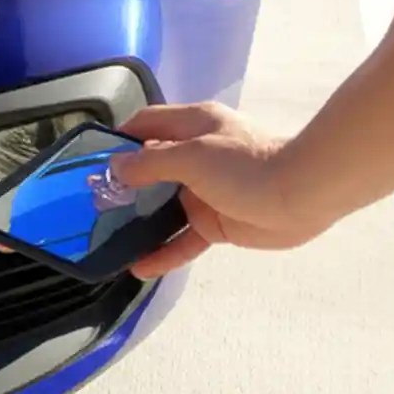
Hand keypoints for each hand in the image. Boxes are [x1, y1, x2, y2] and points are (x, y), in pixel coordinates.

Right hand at [110, 103, 333, 278]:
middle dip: (123, 185)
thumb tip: (116, 167)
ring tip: (108, 237)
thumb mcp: (191, 156)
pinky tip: (140, 268)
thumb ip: (150, 162)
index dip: (119, 139)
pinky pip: (182, 240)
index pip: (145, 125)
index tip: (91, 160)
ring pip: (162, 208)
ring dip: (139, 222)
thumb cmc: (247, 165)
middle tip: (91, 204)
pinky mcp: (215, 223)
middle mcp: (195, 156)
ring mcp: (204, 192)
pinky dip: (163, 252)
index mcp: (191, 127)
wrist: (302, 194)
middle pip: (150, 168)